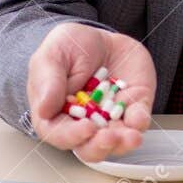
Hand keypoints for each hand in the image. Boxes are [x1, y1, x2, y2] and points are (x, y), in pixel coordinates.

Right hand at [27, 22, 155, 162]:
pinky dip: (139, 122)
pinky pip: (138, 121)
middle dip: (99, 147)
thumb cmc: (71, 46)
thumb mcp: (52, 55)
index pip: (59, 134)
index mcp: (57, 113)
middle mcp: (84, 121)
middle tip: (108, 137)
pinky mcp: (133, 107)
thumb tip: (43, 110)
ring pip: (116, 142)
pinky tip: (139, 118)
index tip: (85, 128)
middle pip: (89, 147)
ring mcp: (110, 117)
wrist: (101, 36)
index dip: (71, 137)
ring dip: (123, 143)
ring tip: (131, 136)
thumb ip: (47, 81)